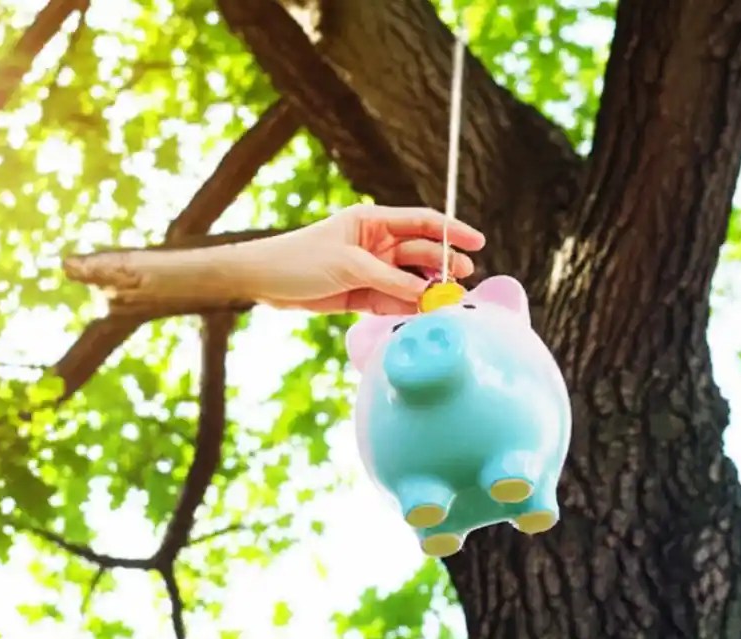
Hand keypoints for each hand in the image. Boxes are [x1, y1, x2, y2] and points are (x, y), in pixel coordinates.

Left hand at [233, 204, 485, 314]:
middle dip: (443, 266)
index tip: (477, 243)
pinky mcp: (362, 294)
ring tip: (447, 304)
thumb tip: (425, 295)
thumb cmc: (300, 259)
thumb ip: (389, 280)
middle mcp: (376, 243)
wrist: (262, 281)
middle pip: (420, 253)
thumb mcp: (348, 266)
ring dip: (427, 291)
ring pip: (409, 280)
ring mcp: (371, 270)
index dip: (452, 231)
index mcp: (373, 221)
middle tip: (462, 281)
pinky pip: (393, 300)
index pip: (422, 222)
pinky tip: (422, 315)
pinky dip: (407, 307)